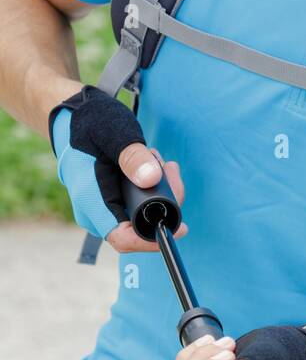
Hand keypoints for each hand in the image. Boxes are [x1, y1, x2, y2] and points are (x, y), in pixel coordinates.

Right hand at [49, 84, 187, 251]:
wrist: (71, 119)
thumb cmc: (89, 122)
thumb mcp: (113, 132)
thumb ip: (131, 155)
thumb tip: (152, 178)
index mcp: (91, 200)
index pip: (122, 237)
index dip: (151, 240)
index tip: (180, 228)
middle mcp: (96, 210)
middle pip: (140, 225)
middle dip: (166, 201)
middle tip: (171, 169)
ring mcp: (104, 206)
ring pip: (143, 213)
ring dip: (162, 189)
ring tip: (160, 159)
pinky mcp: (113, 199)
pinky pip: (139, 202)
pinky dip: (153, 185)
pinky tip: (154, 162)